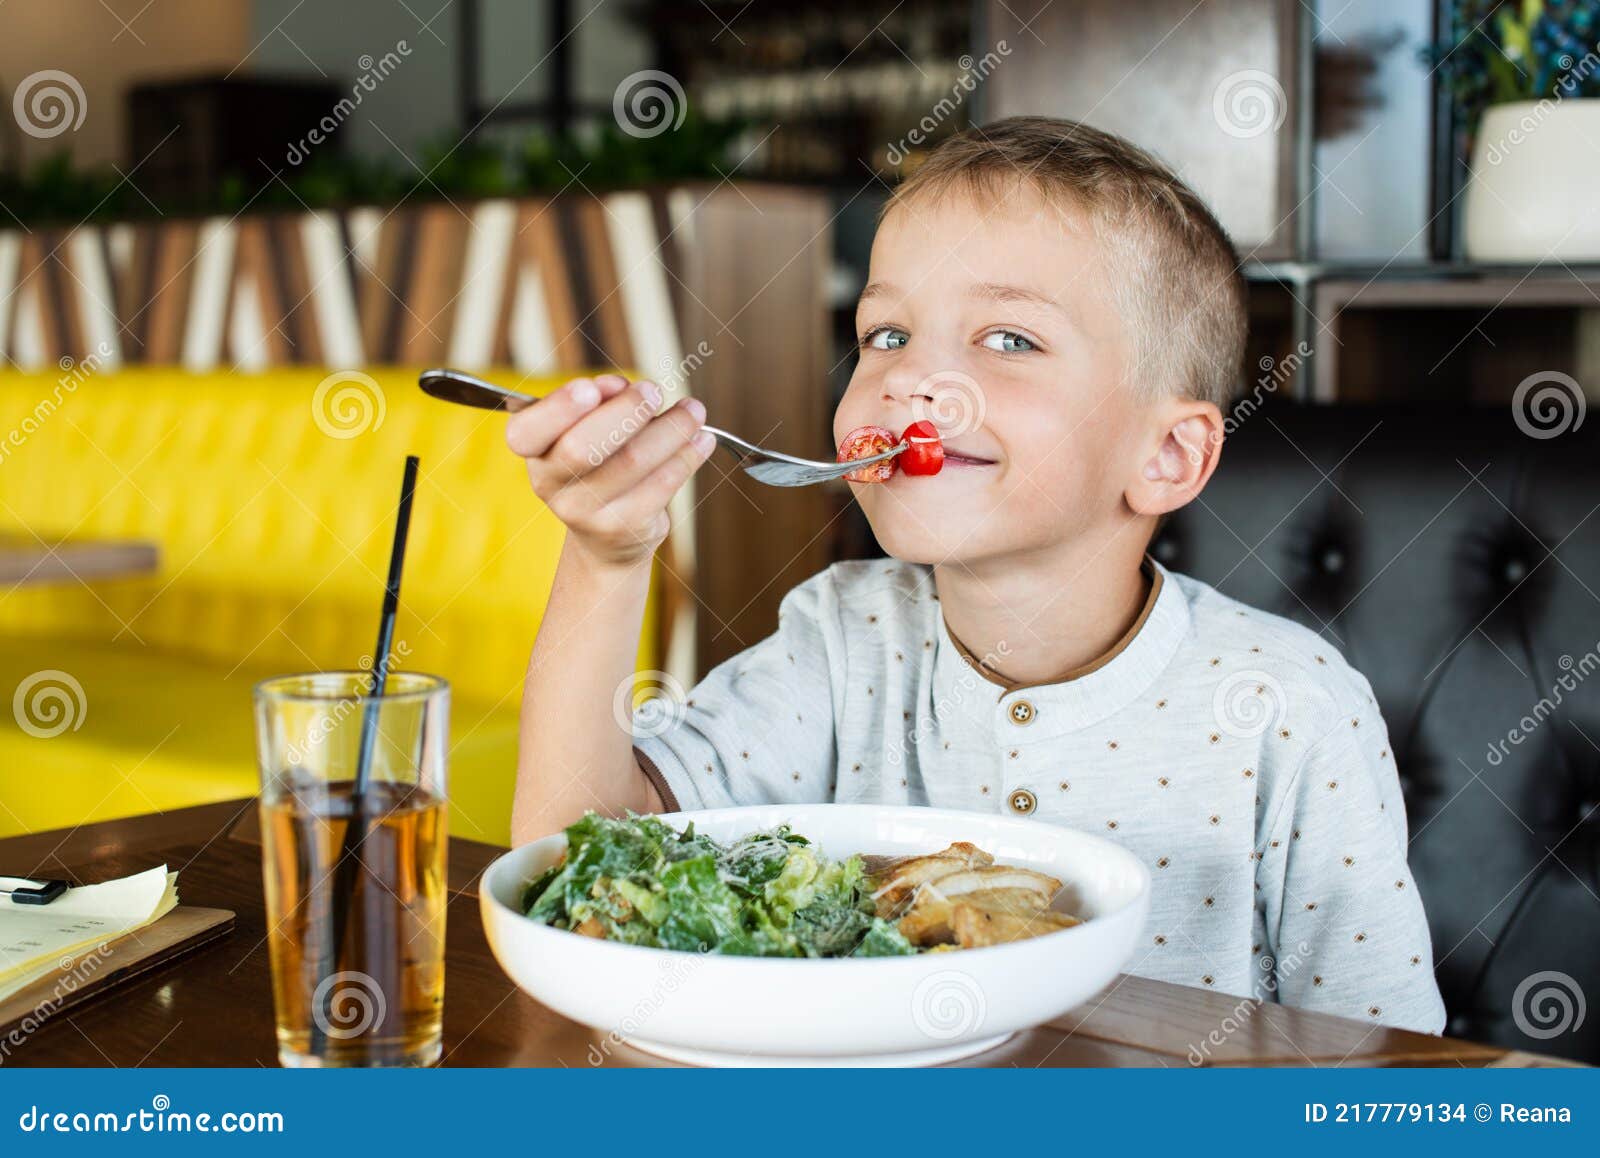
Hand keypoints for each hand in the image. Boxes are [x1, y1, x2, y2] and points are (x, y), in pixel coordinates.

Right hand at [505, 374, 712, 567]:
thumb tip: (619, 387)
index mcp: (534, 453)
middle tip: (654, 391)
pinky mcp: (625, 529)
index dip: (556, 409)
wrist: (608, 539)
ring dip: (671, 429)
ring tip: (693, 411)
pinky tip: (702, 440)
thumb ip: (600, 402)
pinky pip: (661, 485)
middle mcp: (552, 487)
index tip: (590, 388)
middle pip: (583, 448)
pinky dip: (687, 456)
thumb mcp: (590, 430)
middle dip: (625, 411)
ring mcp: (586, 513)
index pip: (525, 432)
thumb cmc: (600, 466)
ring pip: (632, 462)